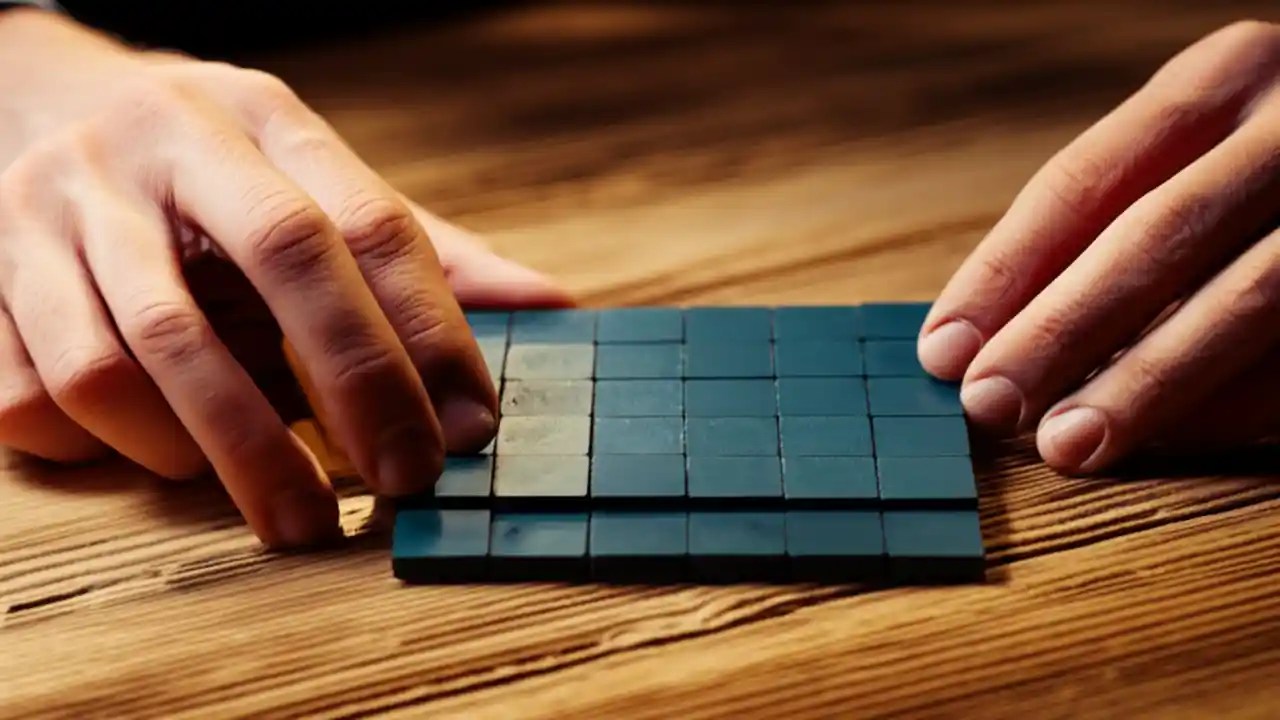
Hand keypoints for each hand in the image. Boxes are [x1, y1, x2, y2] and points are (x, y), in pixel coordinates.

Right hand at [0, 11, 570, 546]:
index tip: (468, 428)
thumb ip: (428, 253)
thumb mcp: (315, 181)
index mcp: (262, 119)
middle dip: (355, 390)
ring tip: (286, 499)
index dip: (428, 334)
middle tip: (404, 486)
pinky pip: (40, 401)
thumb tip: (554, 309)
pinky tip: (168, 459)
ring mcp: (55, 211)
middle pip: (278, 264)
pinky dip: (115, 453)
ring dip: (226, 452)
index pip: (367, 222)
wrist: (30, 100)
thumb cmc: (212, 172)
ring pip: (138, 358)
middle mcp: (160, 148)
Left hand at [918, 21, 1278, 473]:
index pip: (1084, 179)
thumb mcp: (1188, 154)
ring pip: (1247, 299)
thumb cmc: (1256, 171)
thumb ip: (1103, 222)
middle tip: (990, 403)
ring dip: (1145, 384)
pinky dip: (1228, 405)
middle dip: (1061, 329)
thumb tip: (981, 337)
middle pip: (1158, 234)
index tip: (944, 350)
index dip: (1004, 272)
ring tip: (1067, 445)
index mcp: (1222, 77)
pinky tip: (1162, 442)